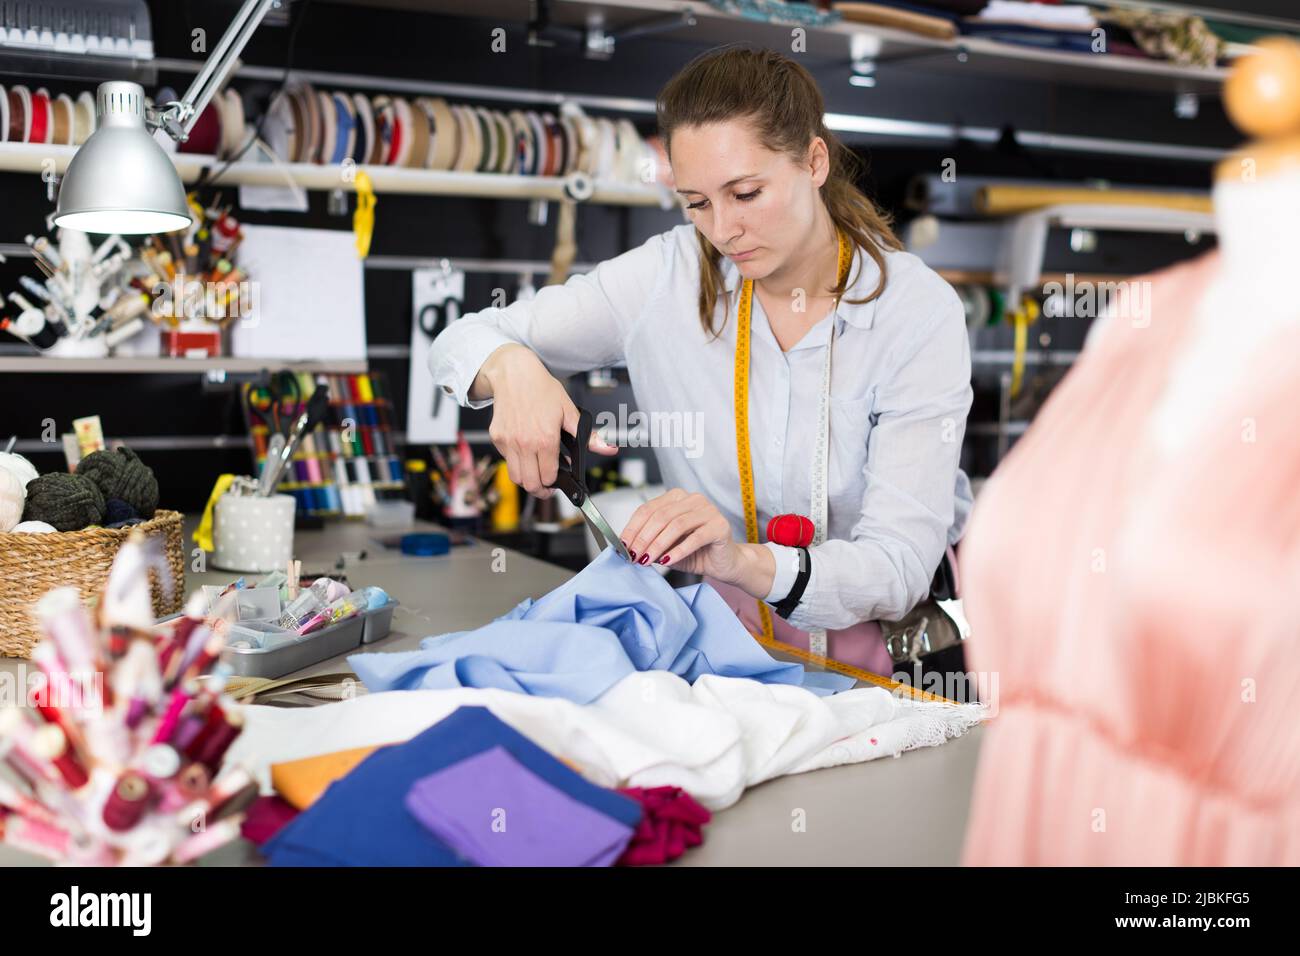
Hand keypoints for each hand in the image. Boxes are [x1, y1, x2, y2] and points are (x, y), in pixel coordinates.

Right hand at [481, 345, 616, 498]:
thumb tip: (608, 447)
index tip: (558, 480)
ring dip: (527, 479)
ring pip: (515, 477)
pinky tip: (525, 452)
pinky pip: (506, 460)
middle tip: (547, 485)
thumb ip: (588, 435)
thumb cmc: (541, 389)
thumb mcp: (569, 411)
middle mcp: (524, 443)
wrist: (515, 373)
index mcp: (545, 439)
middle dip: (541, 489)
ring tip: (536, 473)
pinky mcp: (497, 438)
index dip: (555, 482)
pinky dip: (515, 462)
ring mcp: (508, 442)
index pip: (548, 476)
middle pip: (530, 484)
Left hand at [620, 488, 744, 580]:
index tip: (622, 546)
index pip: (648, 509)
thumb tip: (629, 547)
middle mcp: (693, 499)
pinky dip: (678, 550)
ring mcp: (708, 510)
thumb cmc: (695, 553)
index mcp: (676, 497)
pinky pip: (695, 538)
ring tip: (647, 560)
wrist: (724, 563)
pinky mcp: (720, 525)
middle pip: (660, 516)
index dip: (633, 528)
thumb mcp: (666, 547)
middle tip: (634, 556)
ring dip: (658, 545)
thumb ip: (650, 542)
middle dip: (643, 538)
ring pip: (676, 525)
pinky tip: (668, 561)